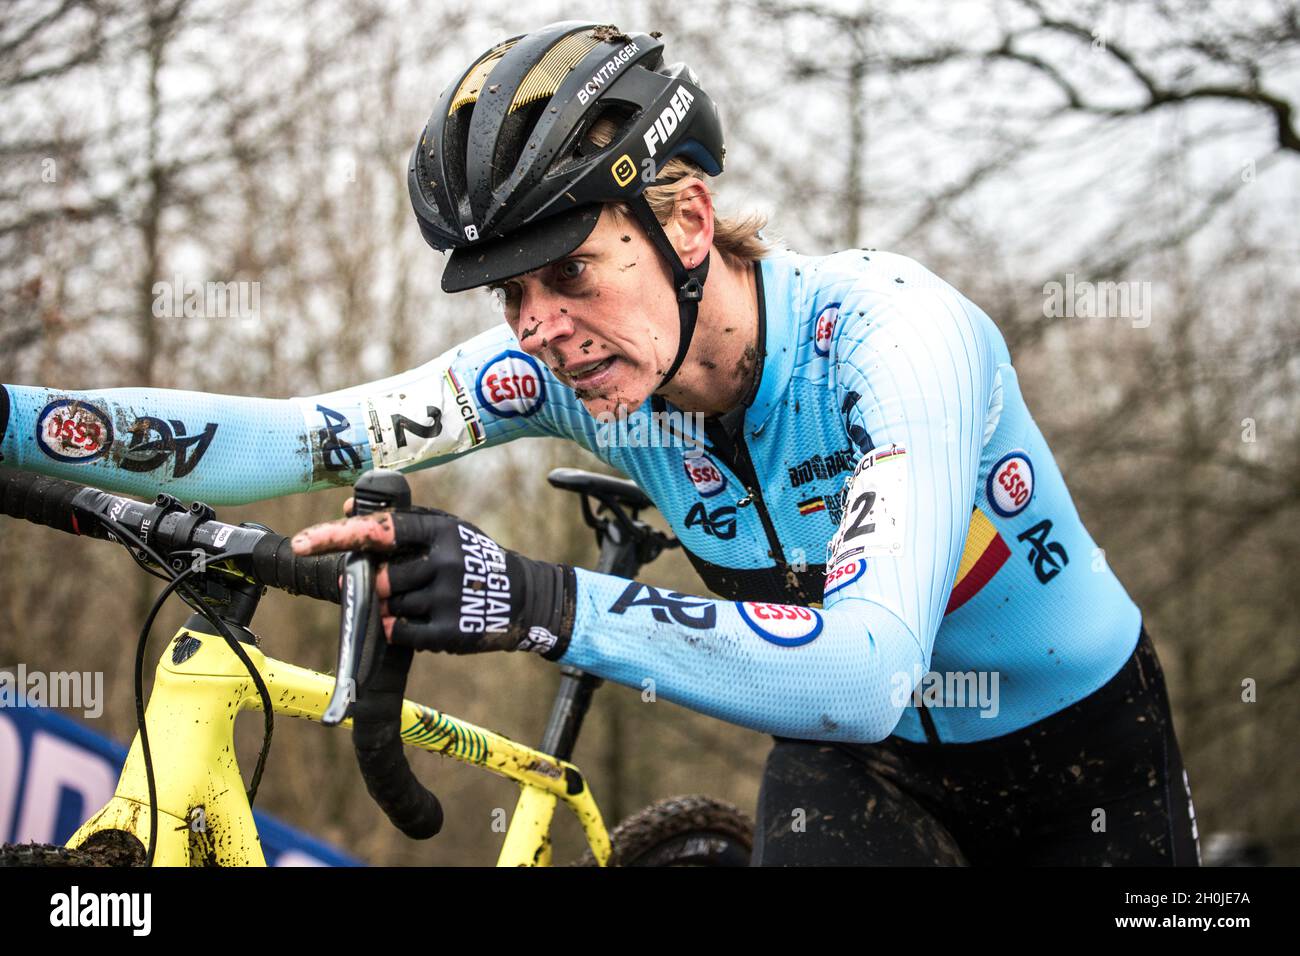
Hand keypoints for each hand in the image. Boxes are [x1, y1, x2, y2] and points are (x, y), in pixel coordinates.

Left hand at [290, 506, 573, 656]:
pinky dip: (398, 628)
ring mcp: (449, 598)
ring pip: (389, 606)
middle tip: (391, 584)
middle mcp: (445, 562)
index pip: (379, 530)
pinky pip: (399, 632)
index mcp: (441, 530)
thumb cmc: (474, 558)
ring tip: (420, 601)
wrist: (524, 597)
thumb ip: (401, 521)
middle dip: (378, 584)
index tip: (302, 543)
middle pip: (381, 578)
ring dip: (392, 606)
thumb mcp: (446, 529)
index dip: (338, 536)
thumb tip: (345, 509)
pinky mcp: (451, 631)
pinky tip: (420, 620)